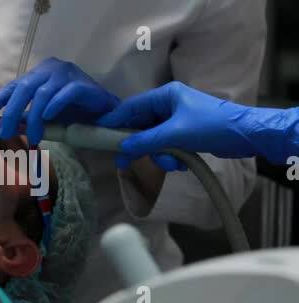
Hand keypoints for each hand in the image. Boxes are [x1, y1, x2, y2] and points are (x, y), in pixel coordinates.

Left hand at [0, 57, 119, 144]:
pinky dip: (55, 106)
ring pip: (42, 94)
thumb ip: (26, 118)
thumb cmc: (73, 114)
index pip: (11, 87)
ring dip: (35, 117)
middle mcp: (49, 69)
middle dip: (12, 112)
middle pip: (23, 88)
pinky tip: (49, 118)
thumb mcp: (44, 117)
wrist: (104, 114)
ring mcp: (67, 74)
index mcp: (37, 75)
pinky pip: (65, 93)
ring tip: (34, 137)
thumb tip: (2, 128)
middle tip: (6, 132)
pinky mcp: (82, 84)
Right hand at [98, 81, 279, 167]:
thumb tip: (122, 147)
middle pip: (141, 126)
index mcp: (166, 95)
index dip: (115, 121)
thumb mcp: (175, 134)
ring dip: (159, 155)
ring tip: (173, 163)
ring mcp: (177, 120)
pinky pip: (167, 146)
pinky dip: (171, 156)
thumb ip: (146, 140)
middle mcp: (169, 105)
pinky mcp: (185, 133)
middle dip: (140, 146)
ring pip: (154, 140)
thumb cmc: (211, 126)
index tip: (100, 134)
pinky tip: (182, 163)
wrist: (247, 135)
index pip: (131, 107)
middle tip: (125, 163)